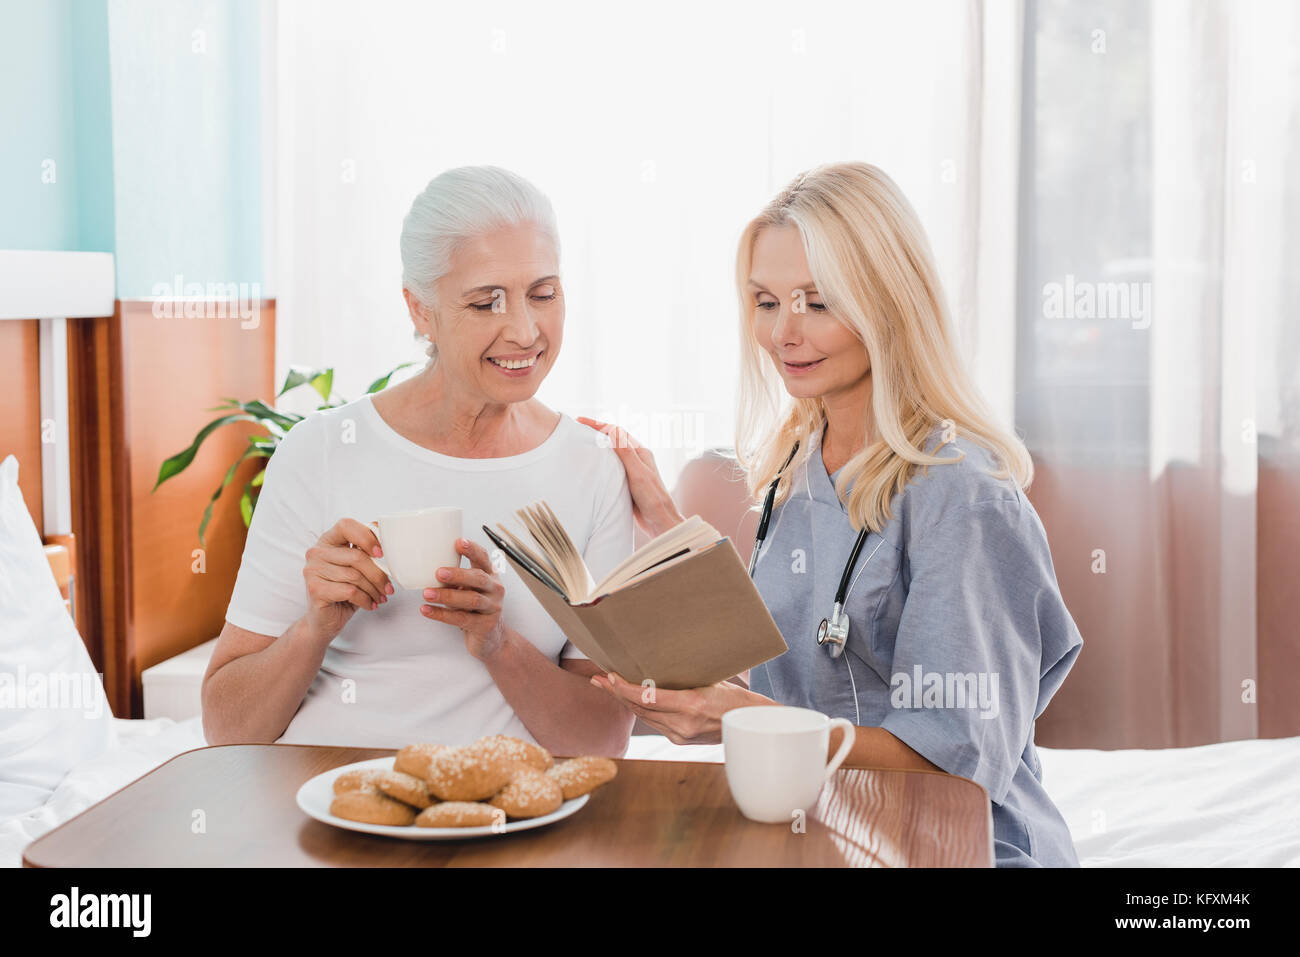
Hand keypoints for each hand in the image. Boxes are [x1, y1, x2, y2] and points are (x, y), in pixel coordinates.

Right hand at [302, 518, 393, 641]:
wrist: (324, 620)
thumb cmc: (344, 591)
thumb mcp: (357, 569)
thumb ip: (366, 551)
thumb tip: (388, 535)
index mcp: (328, 540)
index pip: (346, 525)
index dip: (366, 536)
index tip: (382, 553)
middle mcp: (316, 552)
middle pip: (356, 556)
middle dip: (378, 574)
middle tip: (389, 588)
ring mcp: (312, 570)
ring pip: (355, 576)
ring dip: (374, 589)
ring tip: (381, 597)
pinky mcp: (315, 589)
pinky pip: (350, 591)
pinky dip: (365, 599)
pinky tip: (370, 604)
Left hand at [421, 538, 506, 659]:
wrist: (491, 639)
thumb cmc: (474, 609)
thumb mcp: (469, 590)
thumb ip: (456, 579)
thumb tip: (426, 567)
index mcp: (490, 575)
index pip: (483, 558)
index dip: (472, 550)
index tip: (458, 542)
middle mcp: (495, 589)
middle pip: (478, 578)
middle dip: (458, 574)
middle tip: (438, 572)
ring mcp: (492, 608)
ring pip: (471, 599)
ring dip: (447, 596)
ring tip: (427, 594)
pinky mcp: (486, 626)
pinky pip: (462, 619)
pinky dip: (442, 614)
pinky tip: (427, 610)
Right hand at [576, 416, 684, 538]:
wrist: (660, 522)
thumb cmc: (653, 499)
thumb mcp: (638, 474)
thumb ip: (626, 453)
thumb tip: (613, 431)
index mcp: (641, 452)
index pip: (617, 432)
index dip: (598, 425)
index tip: (580, 422)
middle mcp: (637, 459)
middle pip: (613, 439)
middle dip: (596, 432)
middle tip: (576, 429)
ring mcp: (632, 470)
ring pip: (612, 453)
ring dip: (597, 446)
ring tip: (580, 443)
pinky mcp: (627, 482)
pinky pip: (611, 467)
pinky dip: (600, 462)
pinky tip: (591, 467)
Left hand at [589, 671, 776, 743]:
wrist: (752, 725)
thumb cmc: (736, 696)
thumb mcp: (711, 681)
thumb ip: (683, 679)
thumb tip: (657, 663)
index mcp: (691, 705)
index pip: (647, 697)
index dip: (624, 688)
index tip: (609, 677)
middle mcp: (683, 724)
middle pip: (640, 708)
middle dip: (616, 693)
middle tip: (597, 679)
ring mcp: (680, 735)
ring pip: (644, 717)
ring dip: (624, 701)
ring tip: (606, 686)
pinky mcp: (680, 740)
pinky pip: (654, 722)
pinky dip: (640, 709)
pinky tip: (630, 699)